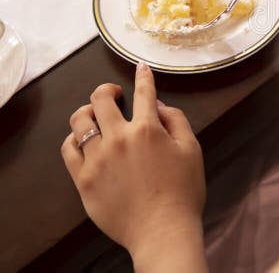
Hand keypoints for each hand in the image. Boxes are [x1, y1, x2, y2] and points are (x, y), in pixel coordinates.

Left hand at [61, 63, 206, 271]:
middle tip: (115, 94)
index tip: (140, 67)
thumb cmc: (183, 191)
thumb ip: (177, 121)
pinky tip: (84, 140)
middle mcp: (118, 138)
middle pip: (100, 100)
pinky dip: (74, 138)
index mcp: (147, 130)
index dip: (143, 76)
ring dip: (88, 112)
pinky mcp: (83, 178)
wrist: (162, 230)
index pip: (143, 92)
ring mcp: (96, 159)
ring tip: (96, 116)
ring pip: (79, 121)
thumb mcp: (192, 150)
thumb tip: (159, 106)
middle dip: (107, 90)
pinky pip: (68, 149)